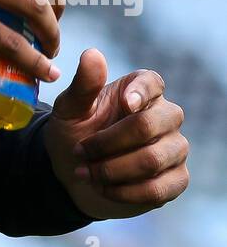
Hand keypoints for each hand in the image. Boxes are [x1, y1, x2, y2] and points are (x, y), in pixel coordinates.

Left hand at [43, 48, 189, 219]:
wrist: (74, 171)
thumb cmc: (75, 131)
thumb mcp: (70, 108)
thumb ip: (83, 84)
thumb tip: (93, 54)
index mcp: (141, 89)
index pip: (152, 83)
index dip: (141, 92)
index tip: (125, 104)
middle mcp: (165, 116)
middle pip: (150, 125)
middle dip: (109, 143)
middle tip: (80, 152)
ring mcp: (174, 148)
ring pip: (153, 160)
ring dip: (112, 170)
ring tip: (86, 173)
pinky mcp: (176, 179)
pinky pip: (158, 188)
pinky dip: (125, 192)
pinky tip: (103, 188)